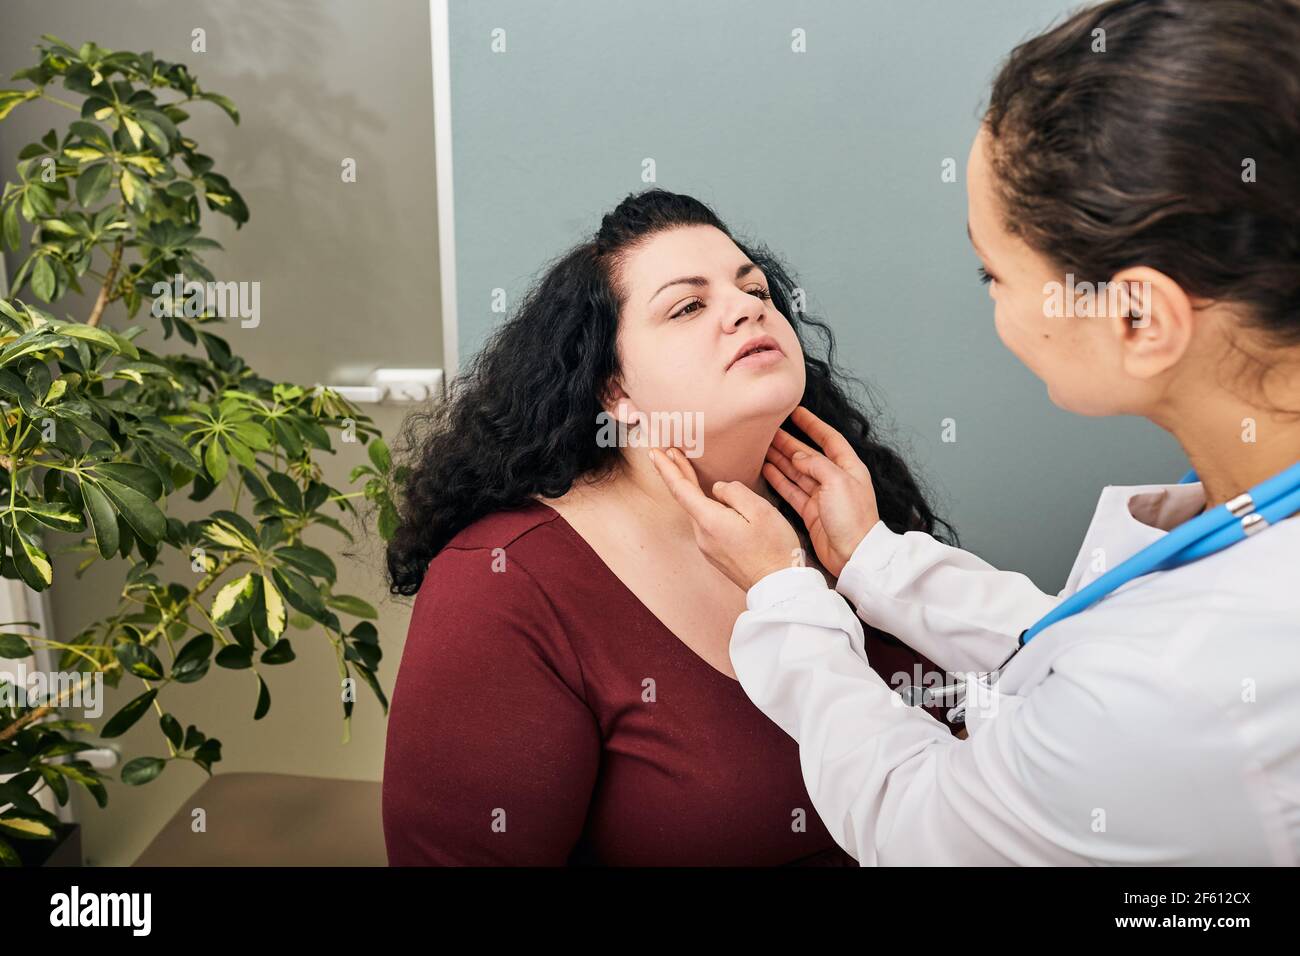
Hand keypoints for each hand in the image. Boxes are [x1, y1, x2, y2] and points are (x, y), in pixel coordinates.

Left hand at [649, 447, 803, 591]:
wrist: (779, 586)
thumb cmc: (775, 547)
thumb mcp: (761, 510)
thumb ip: (734, 492)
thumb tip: (718, 489)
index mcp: (710, 521)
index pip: (681, 489)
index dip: (667, 469)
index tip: (655, 452)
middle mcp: (702, 535)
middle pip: (686, 498)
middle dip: (676, 473)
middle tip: (667, 452)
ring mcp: (707, 546)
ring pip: (697, 511)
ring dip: (691, 488)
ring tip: (687, 467)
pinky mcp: (715, 553)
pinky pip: (705, 523)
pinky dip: (702, 506)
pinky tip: (709, 498)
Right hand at [763, 405, 880, 577]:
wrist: (854, 555)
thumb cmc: (854, 518)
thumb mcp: (837, 482)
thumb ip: (816, 464)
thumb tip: (797, 454)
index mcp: (848, 467)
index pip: (829, 438)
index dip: (812, 424)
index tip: (795, 412)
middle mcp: (834, 479)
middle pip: (808, 455)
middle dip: (789, 442)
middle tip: (768, 431)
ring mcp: (822, 496)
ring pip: (797, 472)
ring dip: (780, 459)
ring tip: (761, 448)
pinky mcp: (811, 512)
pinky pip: (792, 490)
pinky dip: (779, 480)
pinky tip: (766, 470)